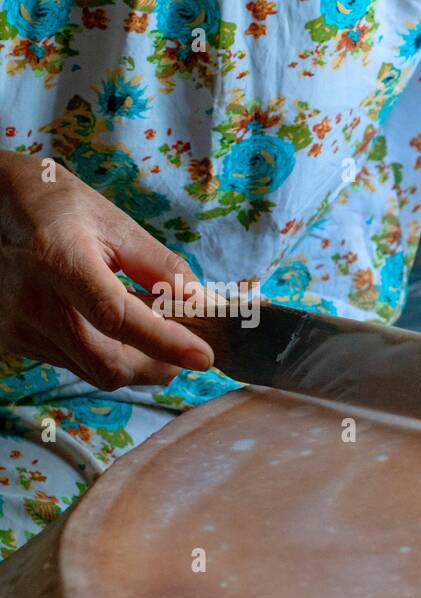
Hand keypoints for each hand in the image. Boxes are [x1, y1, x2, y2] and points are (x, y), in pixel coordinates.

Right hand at [0, 149, 211, 390]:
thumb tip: (205, 304)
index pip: (116, 317)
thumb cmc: (56, 207)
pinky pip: (74, 365)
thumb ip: (162, 267)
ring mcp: (17, 326)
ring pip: (94, 372)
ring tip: (149, 332)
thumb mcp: (114, 222)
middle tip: (186, 350)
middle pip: (108, 363)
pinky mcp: (12, 340)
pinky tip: (112, 332)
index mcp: (60, 261)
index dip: (164, 342)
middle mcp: (32, 300)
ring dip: (135, 364)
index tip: (204, 356)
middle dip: (158, 366)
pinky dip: (106, 357)